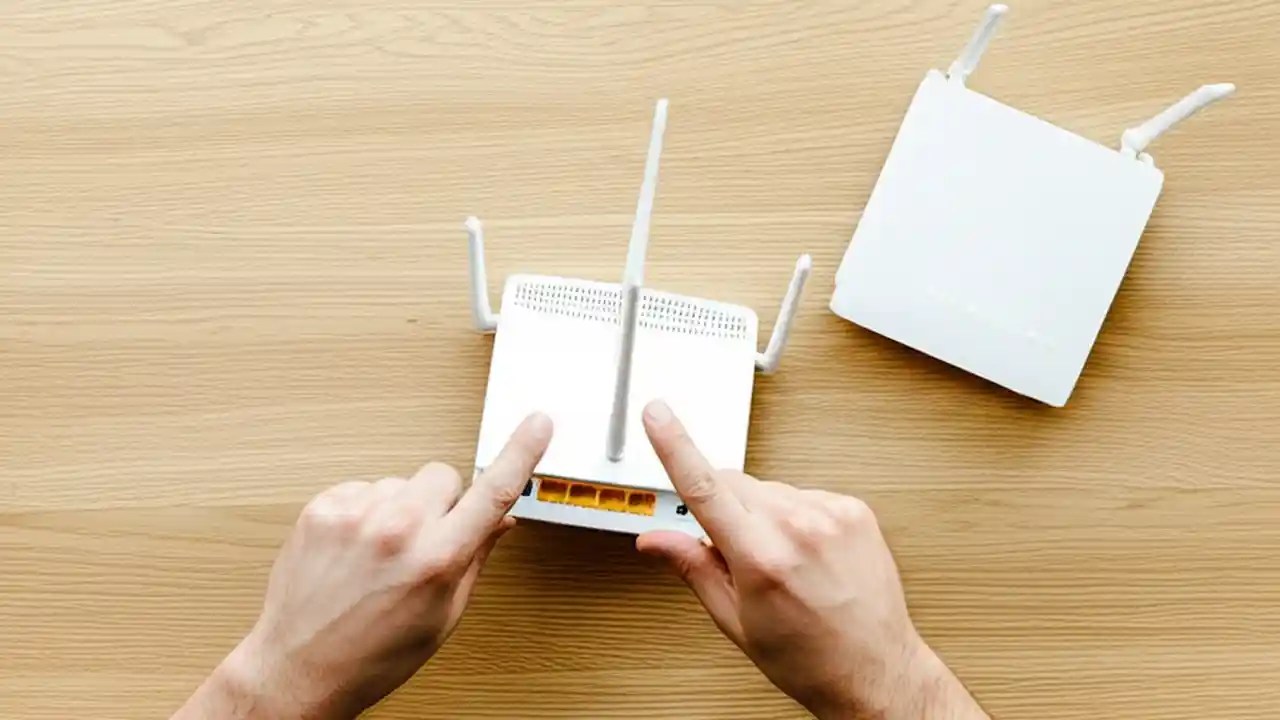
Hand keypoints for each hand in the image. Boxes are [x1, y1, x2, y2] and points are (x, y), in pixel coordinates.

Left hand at [173, 413, 551, 719]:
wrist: (298, 668)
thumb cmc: (372, 655)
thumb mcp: (443, 615)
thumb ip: (475, 558)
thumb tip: (499, 519)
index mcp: (437, 560)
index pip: (493, 494)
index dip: (521, 453)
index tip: (537, 425)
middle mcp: (397, 530)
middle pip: (444, 477)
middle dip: (444, 502)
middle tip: (427, 540)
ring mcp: (355, 516)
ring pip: (401, 483)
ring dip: (400, 508)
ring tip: (380, 555)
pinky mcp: (322, 509)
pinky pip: (362, 489)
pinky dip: (365, 512)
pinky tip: (355, 549)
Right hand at [637, 401, 984, 719]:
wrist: (874, 670)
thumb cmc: (809, 658)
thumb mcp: (736, 621)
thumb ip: (693, 568)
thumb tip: (655, 541)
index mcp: (762, 559)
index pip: (704, 489)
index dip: (674, 446)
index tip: (658, 415)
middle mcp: (799, 529)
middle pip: (733, 484)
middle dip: (722, 509)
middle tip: (736, 556)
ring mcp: (832, 515)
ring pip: (768, 489)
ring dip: (761, 514)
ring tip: (782, 563)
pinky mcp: (853, 509)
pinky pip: (803, 495)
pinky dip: (795, 517)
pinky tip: (807, 553)